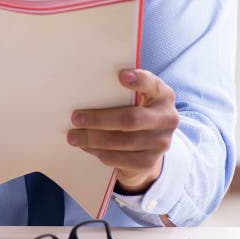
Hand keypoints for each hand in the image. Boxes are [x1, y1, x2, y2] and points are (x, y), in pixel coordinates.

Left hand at [66, 69, 178, 193]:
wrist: (150, 144)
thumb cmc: (134, 109)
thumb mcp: (135, 97)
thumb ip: (119, 90)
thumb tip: (84, 86)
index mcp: (162, 95)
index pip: (152, 84)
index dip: (138, 80)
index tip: (121, 75)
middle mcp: (167, 118)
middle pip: (131, 119)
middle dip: (99, 119)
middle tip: (75, 118)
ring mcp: (160, 143)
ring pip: (122, 142)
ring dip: (93, 139)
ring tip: (73, 136)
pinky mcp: (149, 162)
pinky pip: (120, 159)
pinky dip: (99, 152)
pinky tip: (86, 146)